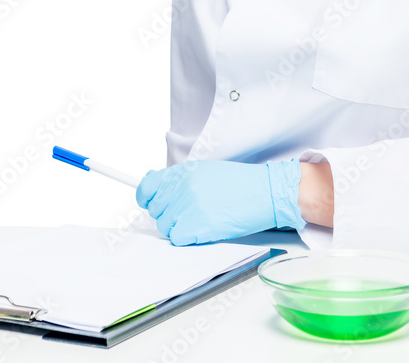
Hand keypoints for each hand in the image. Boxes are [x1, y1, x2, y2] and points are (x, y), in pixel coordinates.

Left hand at [135, 158, 306, 244]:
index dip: (145, 197)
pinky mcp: (197, 227)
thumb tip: (152, 182)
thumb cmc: (238, 182)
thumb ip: (178, 178)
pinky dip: (188, 237)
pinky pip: (178, 239)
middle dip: (168, 212)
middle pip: (156, 210)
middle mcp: (182, 188)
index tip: (147, 201)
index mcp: (183, 172)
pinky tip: (204, 227)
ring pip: (166, 226)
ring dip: (179, 226)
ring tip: (200, 217)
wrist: (263, 192)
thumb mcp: (204, 170)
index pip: (147, 187)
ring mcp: (188, 208)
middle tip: (188, 210)